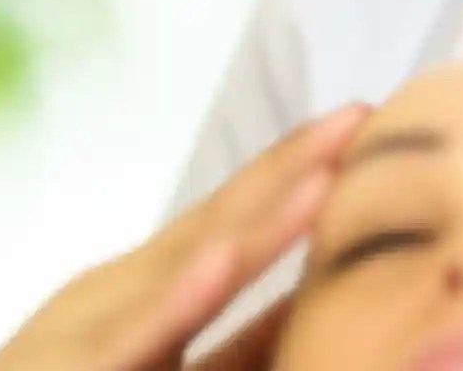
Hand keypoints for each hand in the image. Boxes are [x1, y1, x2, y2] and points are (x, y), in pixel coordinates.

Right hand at [0, 104, 367, 370]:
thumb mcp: (181, 361)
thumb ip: (255, 339)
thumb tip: (329, 299)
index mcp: (157, 287)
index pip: (236, 213)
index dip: (297, 167)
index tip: (364, 123)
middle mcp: (126, 293)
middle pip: (222, 223)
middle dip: (291, 170)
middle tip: (359, 117)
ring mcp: (98, 328)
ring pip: (185, 272)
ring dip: (255, 223)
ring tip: (323, 172)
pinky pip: (130, 340)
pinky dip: (173, 301)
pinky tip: (216, 263)